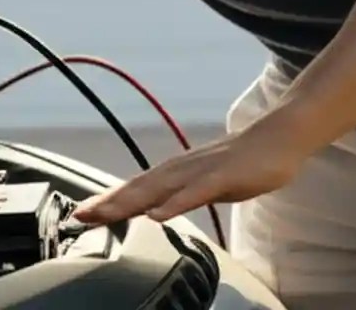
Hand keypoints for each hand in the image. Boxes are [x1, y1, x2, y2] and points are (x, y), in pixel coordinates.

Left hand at [71, 126, 307, 224]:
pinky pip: (195, 193)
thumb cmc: (241, 164)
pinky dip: (174, 204)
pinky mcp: (222, 177)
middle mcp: (180, 170)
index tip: (79, 214)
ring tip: (104, 214)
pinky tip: (158, 215)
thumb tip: (156, 211)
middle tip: (78, 216)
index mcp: (174, 174)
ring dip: (129, 202)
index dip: (106, 201)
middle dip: (106, 203)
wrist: (277, 138)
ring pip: (158, 190)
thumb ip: (179, 196)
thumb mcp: (204, 185)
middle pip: (137, 189)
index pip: (133, 190)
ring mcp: (200, 172)